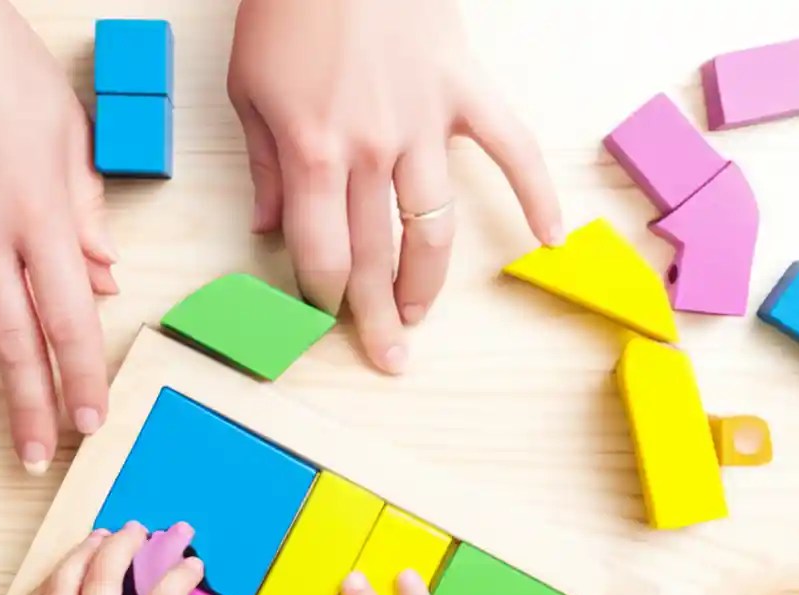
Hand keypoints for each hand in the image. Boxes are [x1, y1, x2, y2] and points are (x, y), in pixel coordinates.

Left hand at [228, 0, 561, 373]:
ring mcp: (426, 125)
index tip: (321, 313)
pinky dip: (536, 195)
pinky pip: (513, 151)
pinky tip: (550, 240)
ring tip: (419, 315)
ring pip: (434, 227)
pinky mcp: (466, 94)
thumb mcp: (248, 90)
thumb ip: (264, 167)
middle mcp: (373, 150)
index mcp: (314, 152)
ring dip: (427, 281)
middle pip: (375, 256)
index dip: (321, 295)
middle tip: (384, 356)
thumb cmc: (287, 12)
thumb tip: (269, 228)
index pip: (322, 253)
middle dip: (374, 315)